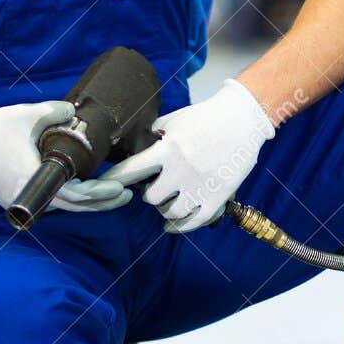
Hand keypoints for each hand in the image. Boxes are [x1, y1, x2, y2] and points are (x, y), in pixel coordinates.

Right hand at [0, 99, 132, 212]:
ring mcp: (25, 201)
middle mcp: (32, 197)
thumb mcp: (26, 115)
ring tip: (111, 194)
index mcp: (37, 179)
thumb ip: (54, 111)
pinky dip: (70, 199)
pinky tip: (83, 191)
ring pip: (64, 207)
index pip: (77, 196)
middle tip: (125, 194)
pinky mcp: (18, 199)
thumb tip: (74, 112)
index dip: (101, 194)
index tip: (120, 188)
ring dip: (88, 202)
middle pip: (76, 207)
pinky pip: (51, 203)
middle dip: (103, 201)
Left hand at [98, 78, 274, 232]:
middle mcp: (182, 170)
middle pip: (150, 197)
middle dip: (149, 194)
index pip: (131, 170)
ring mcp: (200, 186)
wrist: (243, 119)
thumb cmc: (206, 117)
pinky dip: (179, 226)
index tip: (100, 186)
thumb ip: (154, 136)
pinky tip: (172, 225)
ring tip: (169, 201)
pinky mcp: (217, 197)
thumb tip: (133, 147)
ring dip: (166, 209)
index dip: (113, 180)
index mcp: (168, 149)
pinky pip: (193, 221)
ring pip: (170, 212)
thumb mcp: (175, 120)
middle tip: (155, 187)